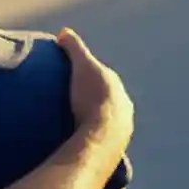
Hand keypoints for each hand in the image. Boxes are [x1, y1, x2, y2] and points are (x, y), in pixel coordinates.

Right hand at [58, 28, 133, 148]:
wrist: (99, 143)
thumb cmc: (91, 101)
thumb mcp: (81, 66)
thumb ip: (74, 48)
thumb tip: (64, 32)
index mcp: (119, 93)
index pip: (103, 81)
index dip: (86, 77)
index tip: (68, 78)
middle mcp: (124, 114)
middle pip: (105, 104)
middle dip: (89, 102)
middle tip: (64, 102)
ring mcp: (120, 136)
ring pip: (103, 126)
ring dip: (88, 124)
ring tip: (65, 126)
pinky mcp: (111, 156)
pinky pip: (97, 144)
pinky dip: (86, 141)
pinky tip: (70, 144)